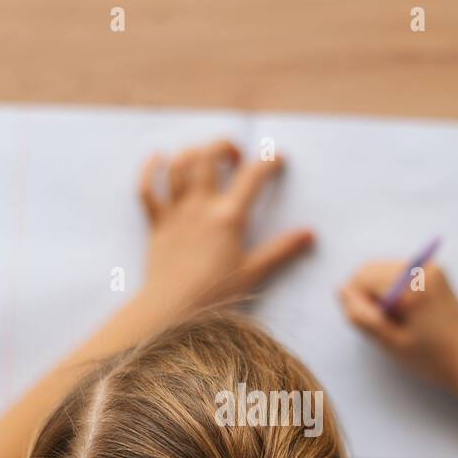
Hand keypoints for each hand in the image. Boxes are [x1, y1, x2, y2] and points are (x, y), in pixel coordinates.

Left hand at [138, 139, 313, 309]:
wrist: (173, 310)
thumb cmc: (215, 295)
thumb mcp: (254, 272)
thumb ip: (282, 250)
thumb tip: (310, 234)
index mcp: (229, 217)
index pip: (253, 176)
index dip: (269, 161)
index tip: (278, 160)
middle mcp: (201, 207)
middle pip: (209, 156)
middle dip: (224, 146)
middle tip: (235, 157)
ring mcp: (176, 212)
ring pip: (178, 165)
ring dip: (192, 152)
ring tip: (203, 156)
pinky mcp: (157, 223)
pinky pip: (147, 189)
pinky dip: (150, 169)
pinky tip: (157, 158)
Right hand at [339, 261, 457, 388]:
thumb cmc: (432, 358)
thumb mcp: (391, 343)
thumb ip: (361, 316)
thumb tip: (340, 290)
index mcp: (412, 285)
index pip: (363, 278)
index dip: (358, 303)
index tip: (375, 326)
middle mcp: (422, 267)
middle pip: (371, 269)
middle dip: (368, 295)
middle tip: (385, 325)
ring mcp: (430, 267)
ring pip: (383, 270)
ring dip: (380, 293)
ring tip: (399, 321)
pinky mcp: (434, 272)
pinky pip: (399, 274)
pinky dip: (394, 291)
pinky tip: (407, 313)